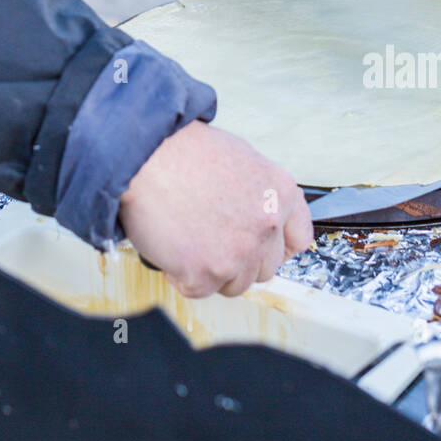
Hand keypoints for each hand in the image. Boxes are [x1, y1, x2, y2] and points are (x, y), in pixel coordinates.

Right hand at [118, 120, 313, 297]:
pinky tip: (172, 246)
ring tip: (189, 238)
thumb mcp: (239, 158)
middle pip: (264, 268)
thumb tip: (256, 218)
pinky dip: (182, 275)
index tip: (263, 250)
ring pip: (234, 284)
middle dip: (238, 259)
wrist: (142, 156)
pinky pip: (199, 290)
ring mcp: (238, 252)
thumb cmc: (181, 151)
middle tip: (212, 239)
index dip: (277, 248)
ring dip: (212, 269)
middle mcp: (266, 224)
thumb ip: (257, 194)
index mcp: (279, 192)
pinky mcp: (206, 273)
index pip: (298, 238)